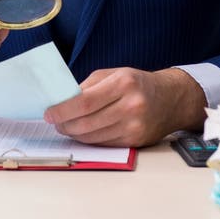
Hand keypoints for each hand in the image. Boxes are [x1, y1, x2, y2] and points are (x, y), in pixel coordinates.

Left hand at [43, 67, 205, 146]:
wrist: (170, 99)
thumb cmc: (138, 83)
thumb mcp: (114, 73)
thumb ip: (88, 86)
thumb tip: (63, 101)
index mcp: (123, 83)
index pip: (85, 102)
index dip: (63, 110)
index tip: (49, 113)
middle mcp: (130, 105)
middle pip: (87, 122)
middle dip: (65, 124)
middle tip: (55, 122)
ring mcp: (134, 126)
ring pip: (93, 137)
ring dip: (75, 134)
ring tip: (66, 127)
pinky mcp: (135, 142)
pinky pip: (104, 144)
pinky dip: (90, 140)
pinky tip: (83, 133)